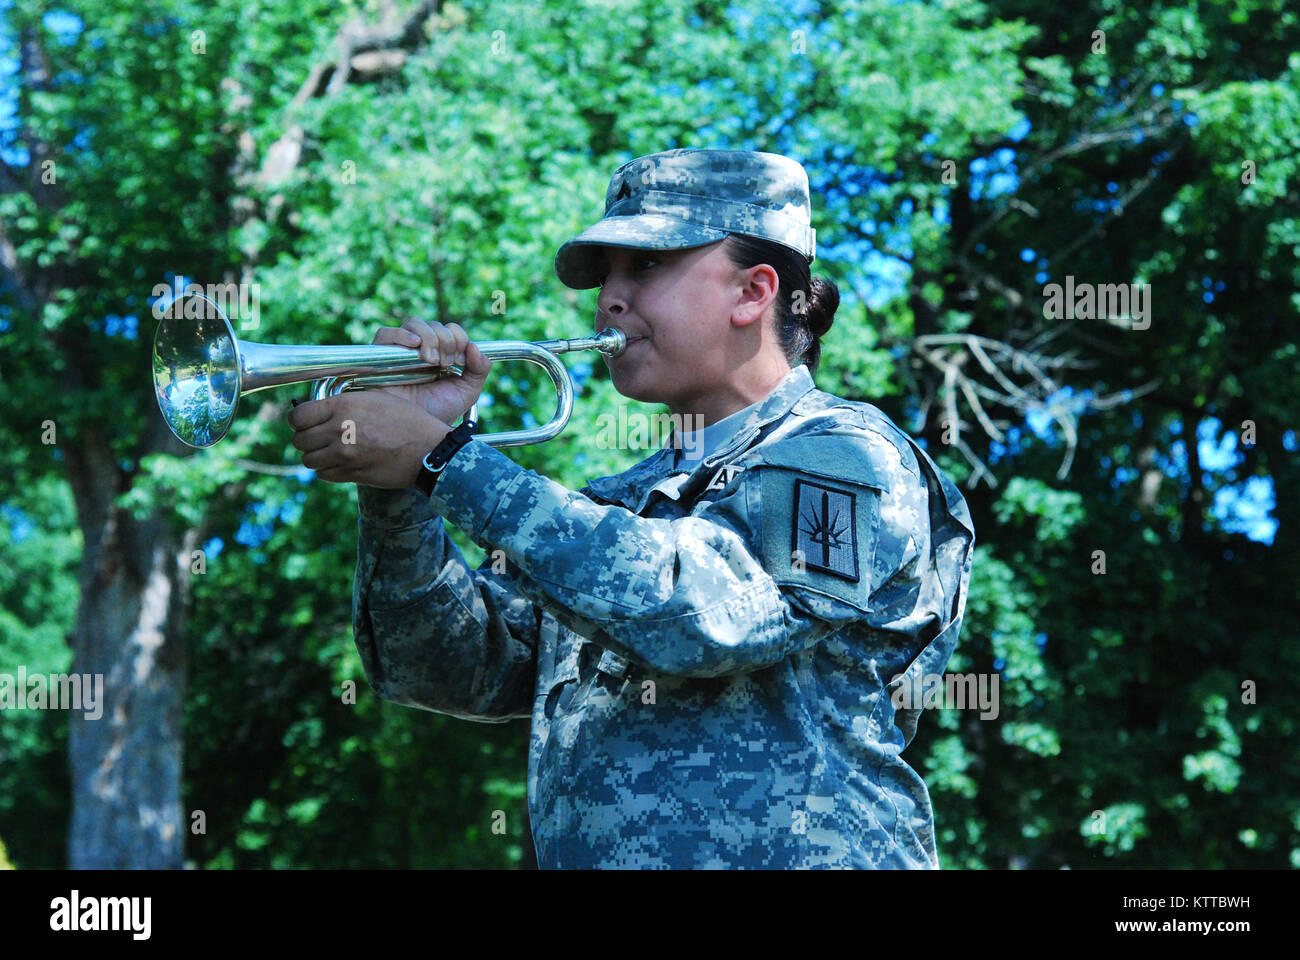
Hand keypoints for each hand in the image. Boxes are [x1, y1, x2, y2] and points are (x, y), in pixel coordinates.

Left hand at [288, 390, 450, 487]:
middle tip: (317, 438)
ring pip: (308, 460)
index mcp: (342, 407)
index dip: (297, 420)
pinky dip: (328, 470)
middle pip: (299, 440)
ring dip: (316, 456)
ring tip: (329, 452)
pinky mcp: (352, 474)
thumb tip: (322, 409)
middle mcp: (338, 431)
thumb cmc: (407, 421)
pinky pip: (324, 475)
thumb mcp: (376, 399)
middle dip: (305, 439)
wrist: (429, 450)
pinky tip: (341, 463)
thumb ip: (345, 403)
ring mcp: (344, 455)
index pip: (298, 416)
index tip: (304, 422)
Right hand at [369, 318, 491, 425]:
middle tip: (444, 364)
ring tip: (431, 361)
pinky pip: (386, 333)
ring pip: (414, 324)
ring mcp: (400, 351)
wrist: (415, 430)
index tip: (459, 362)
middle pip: (435, 325)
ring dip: (430, 338)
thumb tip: (475, 346)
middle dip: (446, 342)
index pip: (451, 329)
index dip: (459, 338)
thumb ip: (479, 370)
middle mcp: (421, 349)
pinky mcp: (380, 356)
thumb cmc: (437, 412)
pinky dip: (402, 335)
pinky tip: (415, 346)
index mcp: (441, 353)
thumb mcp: (466, 392)